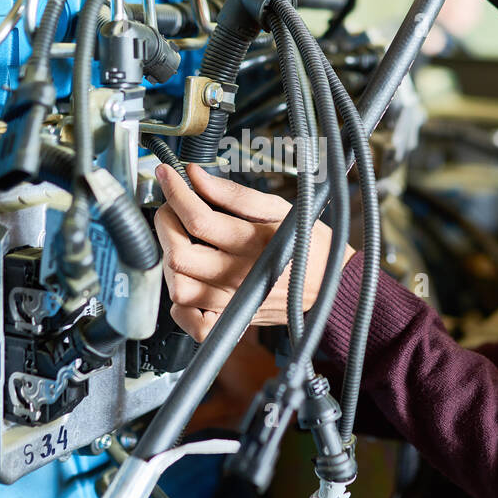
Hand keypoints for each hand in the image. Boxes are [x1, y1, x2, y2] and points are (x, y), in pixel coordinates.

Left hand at [153, 163, 351, 341]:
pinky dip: (181, 305)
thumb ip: (233, 194)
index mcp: (253, 243)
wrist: (331, 284)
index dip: (175, 193)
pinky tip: (189, 280)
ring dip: (171, 262)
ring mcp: (233, 301)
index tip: (167, 176)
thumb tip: (196, 176)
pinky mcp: (231, 319)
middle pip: (179, 255)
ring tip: (180, 243)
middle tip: (172, 209)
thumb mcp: (277, 208)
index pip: (198, 219)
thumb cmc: (307, 244)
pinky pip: (192, 321)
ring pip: (179, 288)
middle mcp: (240, 275)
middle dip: (166, 224)